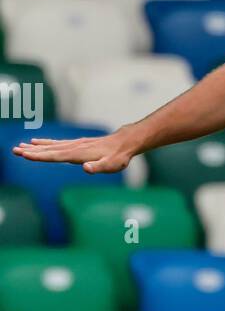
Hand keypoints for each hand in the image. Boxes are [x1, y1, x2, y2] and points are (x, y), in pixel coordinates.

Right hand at [11, 127, 136, 172]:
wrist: (123, 143)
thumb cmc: (118, 157)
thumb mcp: (112, 165)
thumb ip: (98, 167)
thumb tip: (86, 168)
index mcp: (79, 154)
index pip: (56, 156)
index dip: (40, 156)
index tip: (26, 155)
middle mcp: (74, 148)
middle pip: (49, 150)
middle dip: (31, 151)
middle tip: (14, 151)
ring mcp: (74, 145)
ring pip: (50, 146)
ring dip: (34, 147)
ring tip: (19, 147)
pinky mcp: (76, 144)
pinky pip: (56, 143)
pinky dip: (44, 143)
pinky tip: (35, 142)